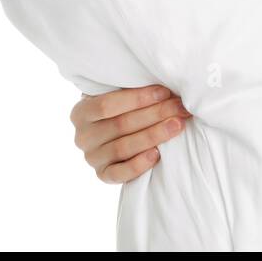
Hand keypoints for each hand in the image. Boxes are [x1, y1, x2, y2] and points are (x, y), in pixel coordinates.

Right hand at [71, 84, 191, 182]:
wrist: (118, 132)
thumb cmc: (124, 107)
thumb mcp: (120, 93)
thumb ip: (133, 87)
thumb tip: (165, 86)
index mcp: (82, 112)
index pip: (107, 105)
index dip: (138, 98)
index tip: (165, 92)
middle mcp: (83, 137)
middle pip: (121, 125)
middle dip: (155, 114)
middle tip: (180, 107)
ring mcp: (92, 158)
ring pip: (123, 147)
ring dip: (154, 135)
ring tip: (178, 125)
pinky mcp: (103, 175)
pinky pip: (119, 174)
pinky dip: (138, 165)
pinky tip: (157, 154)